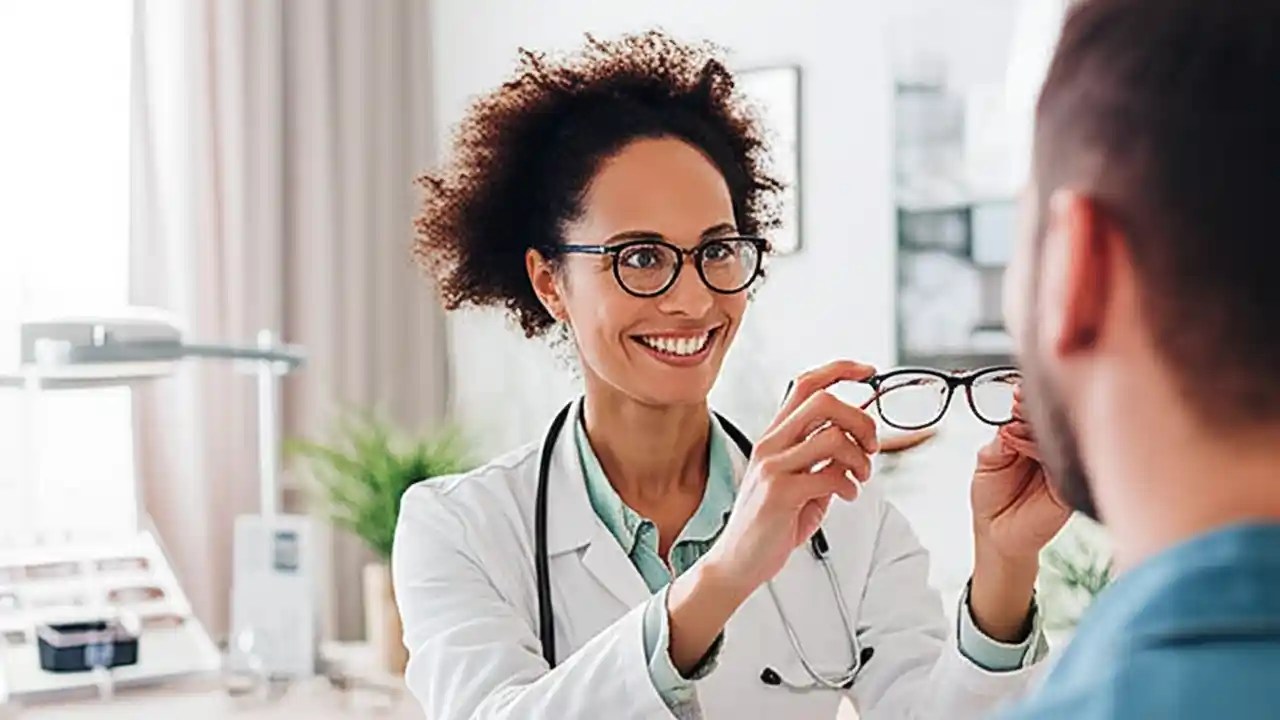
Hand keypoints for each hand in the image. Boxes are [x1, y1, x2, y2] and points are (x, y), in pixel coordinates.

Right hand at [707, 360, 879, 596]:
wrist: (737, 562)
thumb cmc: (770, 524)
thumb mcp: (797, 481)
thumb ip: (821, 460)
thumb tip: (858, 445)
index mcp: (774, 436)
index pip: (805, 385)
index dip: (840, 371)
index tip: (868, 372)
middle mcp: (770, 444)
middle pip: (824, 402)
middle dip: (861, 420)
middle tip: (870, 447)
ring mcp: (773, 467)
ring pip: (832, 436)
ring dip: (859, 457)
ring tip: (860, 477)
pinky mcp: (780, 493)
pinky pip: (829, 475)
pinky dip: (849, 485)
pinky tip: (846, 496)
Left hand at [968, 385, 1070, 640]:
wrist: (997, 535)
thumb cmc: (993, 497)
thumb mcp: (988, 461)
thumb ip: (1001, 442)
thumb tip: (1011, 423)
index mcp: (1032, 441)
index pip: (1035, 414)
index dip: (1026, 402)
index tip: (1016, 393)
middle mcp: (1050, 451)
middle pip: (1050, 422)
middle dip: (1034, 409)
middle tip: (1019, 401)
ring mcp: (1061, 467)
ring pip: (1059, 438)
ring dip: (1039, 426)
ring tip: (1020, 418)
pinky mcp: (1067, 487)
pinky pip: (1063, 464)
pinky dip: (1047, 452)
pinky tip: (1031, 447)